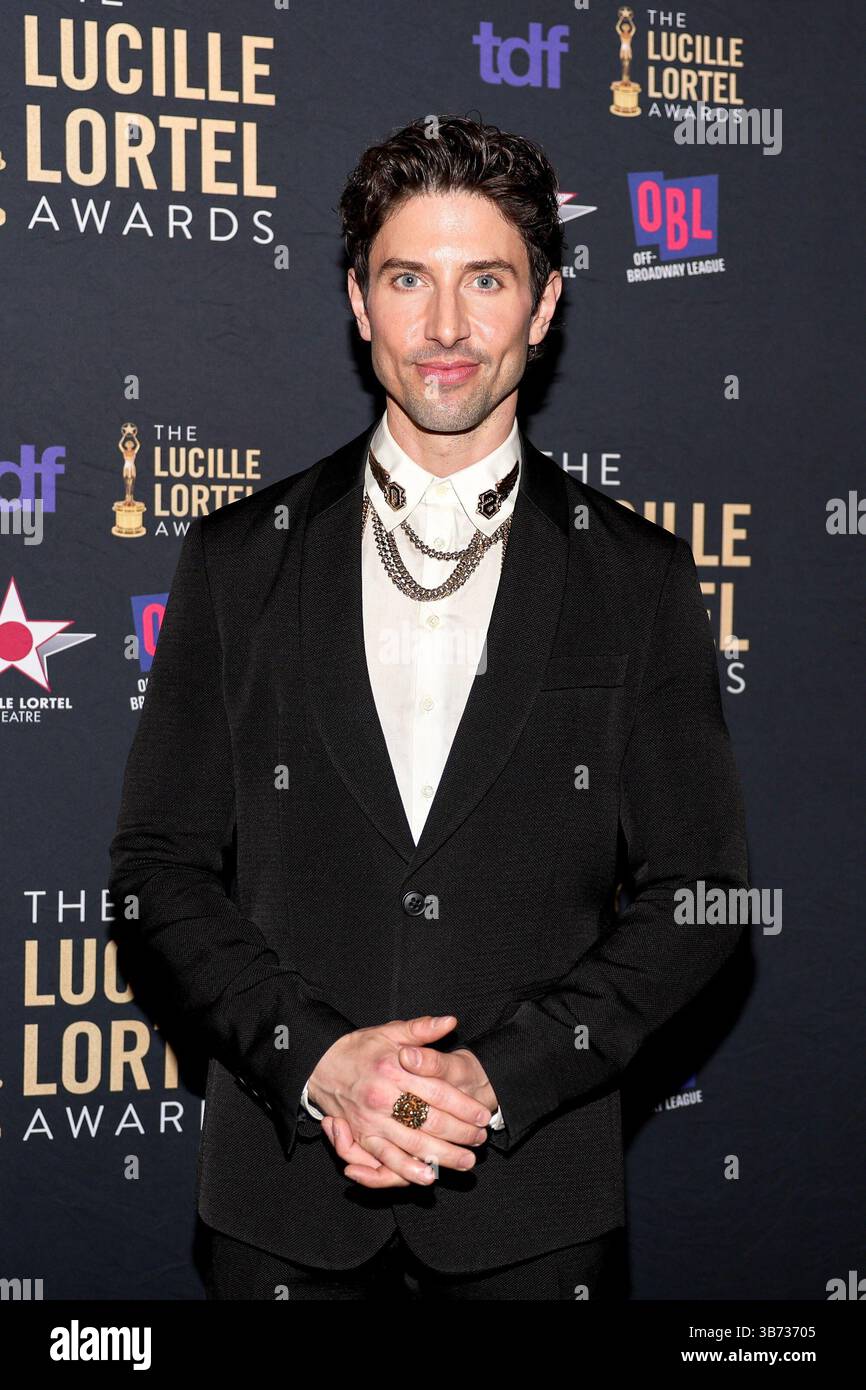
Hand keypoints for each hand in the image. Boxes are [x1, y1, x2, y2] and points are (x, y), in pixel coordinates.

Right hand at [308, 1014, 492, 1188]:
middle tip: (480, 1140)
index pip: (438, 1092)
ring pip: (412, 1143)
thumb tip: (450, 1021)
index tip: (482, 1115)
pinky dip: (407, 1170)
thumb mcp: (390, 1031)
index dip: (463, 1106)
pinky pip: (385, 1159)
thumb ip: (422, 1029)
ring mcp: (370, 1120)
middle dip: (459, 1133)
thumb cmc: (360, 1047)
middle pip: (429, 1121)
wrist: (321, 1063)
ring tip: (465, 1161)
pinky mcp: (360, 1136)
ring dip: (442, 1156)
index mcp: (393, 1069)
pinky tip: (428, 1177)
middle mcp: (381, 1097)